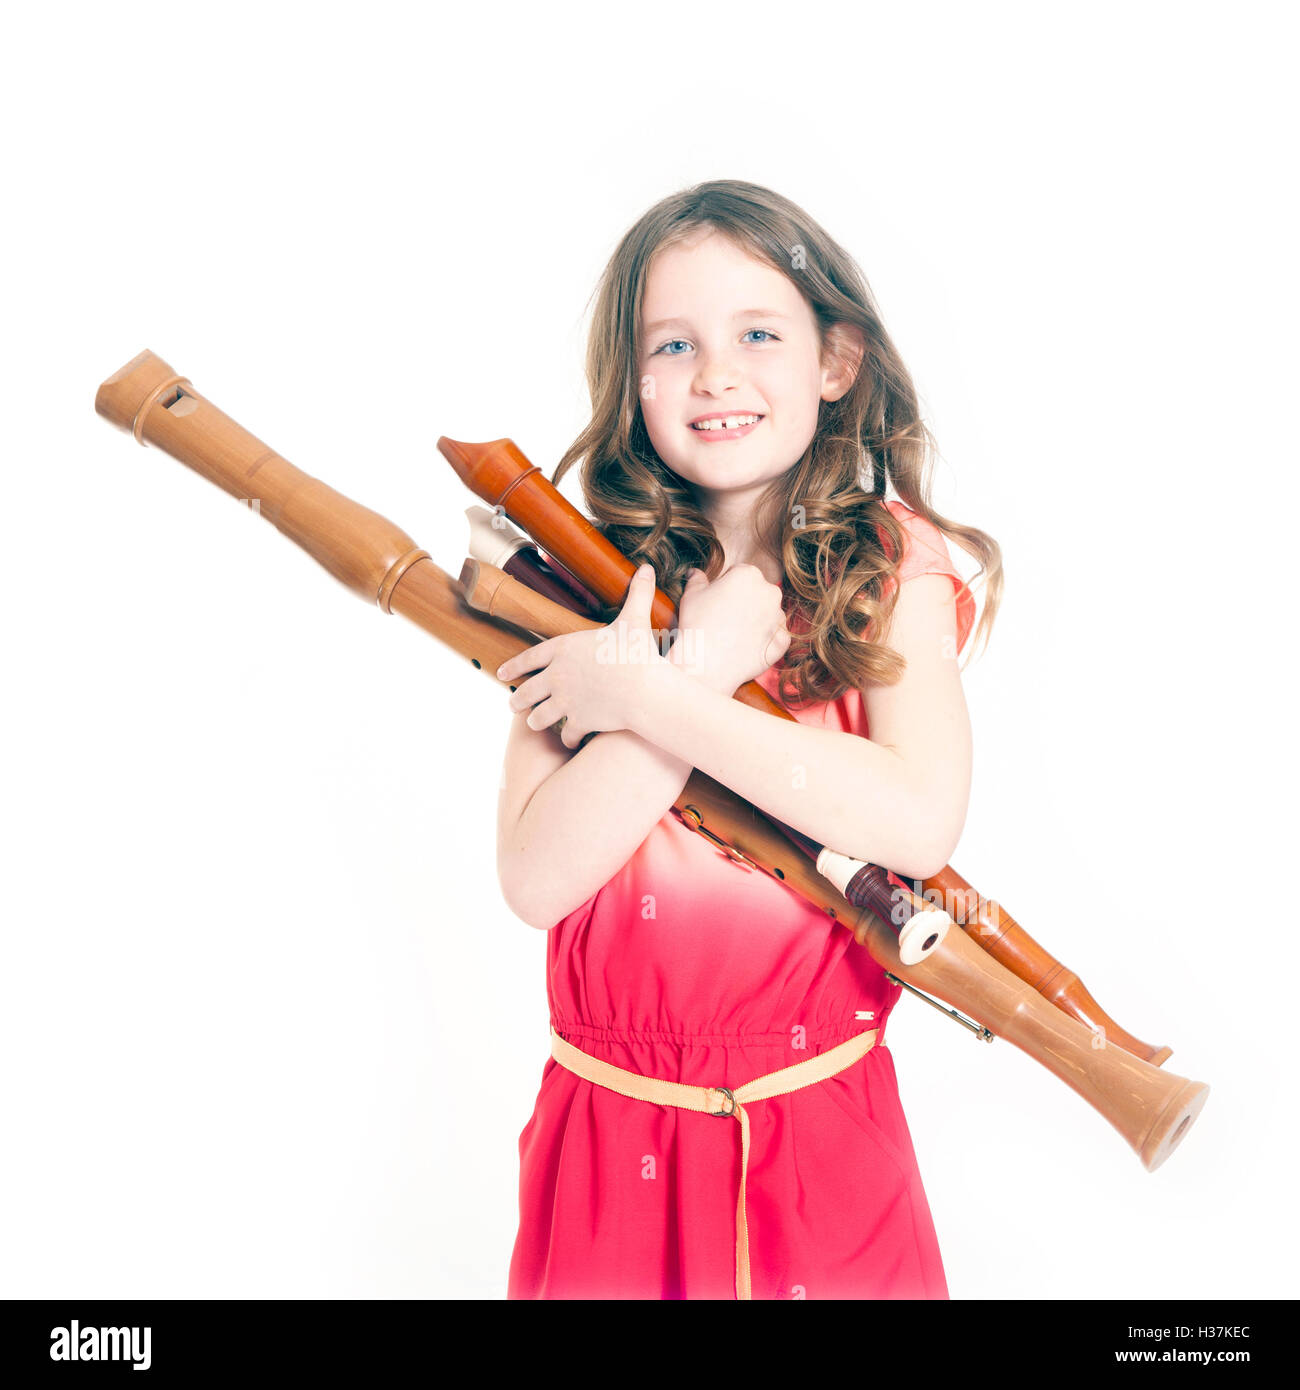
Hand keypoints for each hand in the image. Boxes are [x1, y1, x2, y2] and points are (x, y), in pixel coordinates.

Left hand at [495, 563, 665, 748]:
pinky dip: (568, 739)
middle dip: (518, 700)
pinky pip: (566, 734)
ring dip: (537, 721)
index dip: (513, 667)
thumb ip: (638, 595)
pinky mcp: (578, 721)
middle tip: (512, 705)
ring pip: (539, 717)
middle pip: (527, 691)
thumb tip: (648, 567)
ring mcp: (565, 701)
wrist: (644, 689)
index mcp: (563, 649)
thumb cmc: (638, 652)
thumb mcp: (635, 620)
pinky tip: (569, 741)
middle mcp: (557, 676)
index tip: (500, 674)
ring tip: (535, 723)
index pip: (529, 658)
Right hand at [670, 563, 791, 694]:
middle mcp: (770, 591)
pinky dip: (763, 642)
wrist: (706, 665)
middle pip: (757, 593)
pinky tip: (745, 648)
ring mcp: (779, 617)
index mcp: (749, 574)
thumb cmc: (697, 625)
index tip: (716, 604)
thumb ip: (697, 579)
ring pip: (768, 615)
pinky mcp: (783, 640)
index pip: (739, 575)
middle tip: (724, 620)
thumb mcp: (691, 595)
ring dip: (756, 621)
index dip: (725, 588)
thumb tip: (694, 572)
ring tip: (734, 636)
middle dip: (745, 603)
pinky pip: (774, 637)